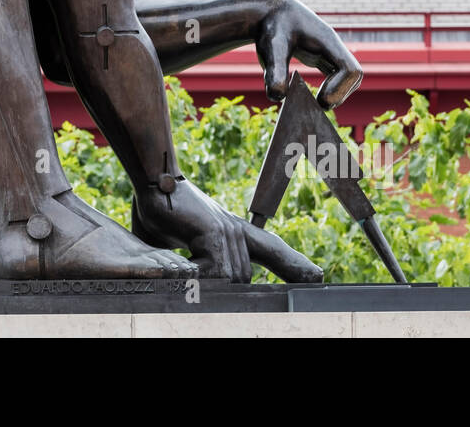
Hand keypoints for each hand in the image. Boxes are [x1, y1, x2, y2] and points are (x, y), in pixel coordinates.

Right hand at [132, 179, 322, 282]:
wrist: (152, 178)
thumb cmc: (157, 208)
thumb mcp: (174, 238)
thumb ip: (188, 261)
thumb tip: (187, 283)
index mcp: (231, 231)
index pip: (270, 247)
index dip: (292, 263)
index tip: (317, 276)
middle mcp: (236, 230)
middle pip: (243, 277)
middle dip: (229, 291)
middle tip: (203, 292)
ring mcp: (228, 230)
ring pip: (231, 278)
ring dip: (207, 283)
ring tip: (184, 273)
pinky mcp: (215, 232)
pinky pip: (217, 271)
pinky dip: (200, 277)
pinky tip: (184, 269)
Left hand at [256, 0, 362, 108]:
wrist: (266, 12)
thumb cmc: (270, 28)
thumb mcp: (270, 48)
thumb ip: (275, 71)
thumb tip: (279, 97)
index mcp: (327, 41)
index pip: (351, 70)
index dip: (340, 89)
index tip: (319, 99)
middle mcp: (332, 46)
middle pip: (355, 75)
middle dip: (341, 94)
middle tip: (317, 106)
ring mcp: (328, 51)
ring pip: (348, 76)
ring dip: (337, 93)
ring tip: (314, 104)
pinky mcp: (319, 56)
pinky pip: (335, 75)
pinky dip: (328, 89)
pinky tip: (308, 97)